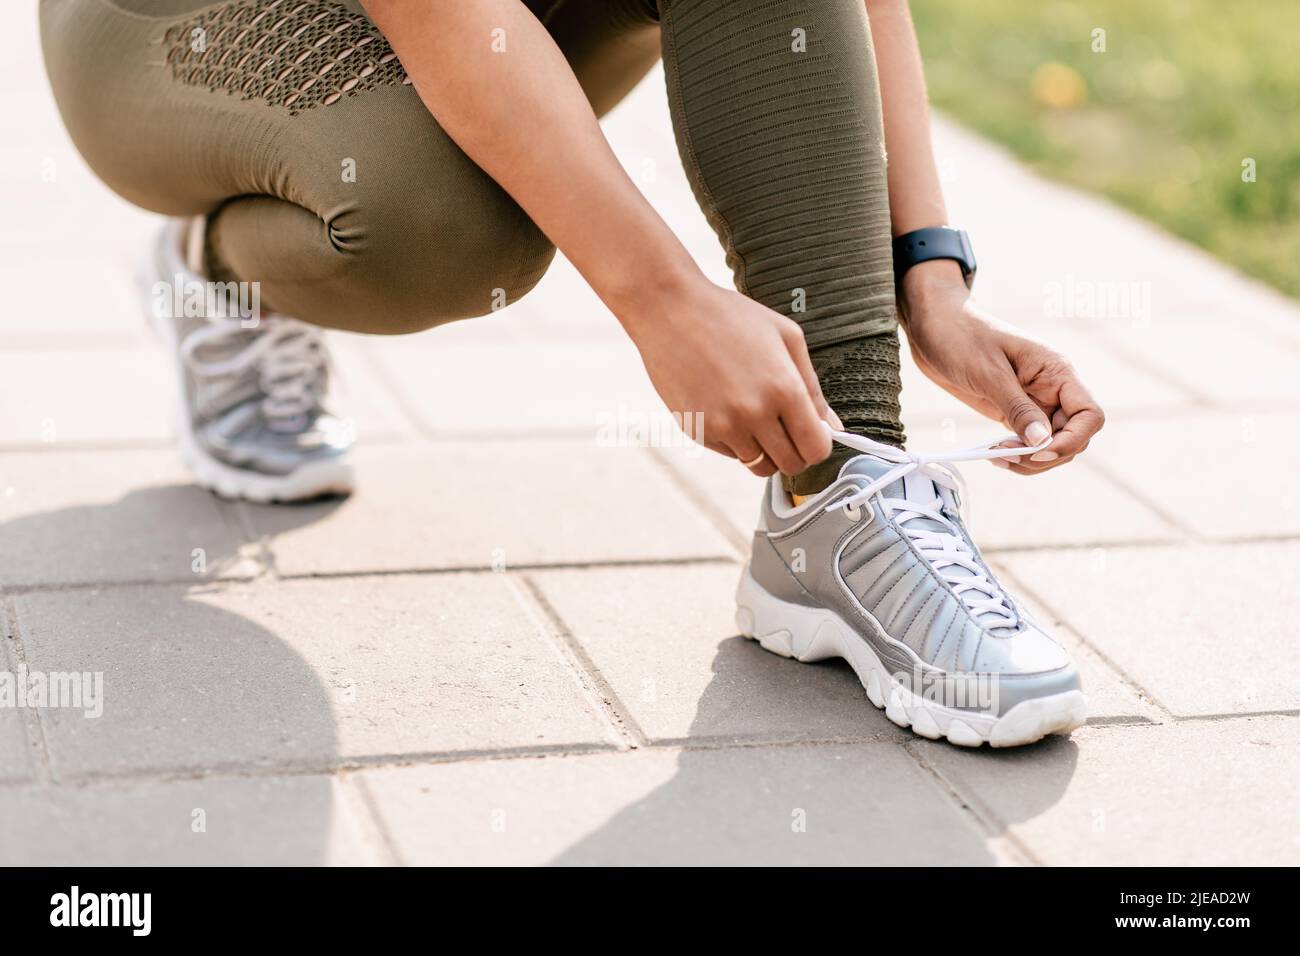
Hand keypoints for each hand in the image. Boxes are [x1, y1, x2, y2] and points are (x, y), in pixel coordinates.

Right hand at [623, 277, 839, 477]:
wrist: (669, 311)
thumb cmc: (731, 317)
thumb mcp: (785, 337)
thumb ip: (813, 389)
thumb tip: (832, 429)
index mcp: (783, 388)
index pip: (816, 448)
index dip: (818, 445)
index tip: (811, 433)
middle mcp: (754, 413)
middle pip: (790, 465)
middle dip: (794, 452)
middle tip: (786, 429)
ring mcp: (723, 426)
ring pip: (759, 466)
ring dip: (765, 449)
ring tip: (755, 417)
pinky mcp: (698, 431)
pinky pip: (730, 454)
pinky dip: (735, 441)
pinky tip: (727, 407)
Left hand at [900, 263, 1104, 474]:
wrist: (935, 326)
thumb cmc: (962, 337)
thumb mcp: (989, 373)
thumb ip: (1017, 408)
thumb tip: (1043, 442)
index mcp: (1057, 372)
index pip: (1089, 416)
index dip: (1072, 440)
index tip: (1037, 451)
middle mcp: (1053, 390)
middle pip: (1073, 437)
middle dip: (1047, 456)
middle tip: (1007, 456)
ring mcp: (1034, 402)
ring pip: (1051, 445)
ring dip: (1030, 460)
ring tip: (996, 456)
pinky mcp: (1014, 412)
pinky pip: (1028, 442)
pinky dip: (1016, 454)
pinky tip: (992, 454)